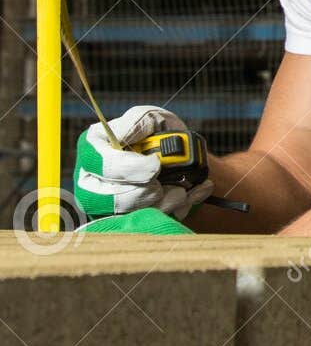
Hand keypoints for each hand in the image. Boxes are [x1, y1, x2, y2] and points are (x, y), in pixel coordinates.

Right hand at [74, 105, 212, 220]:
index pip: (100, 164)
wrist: (182, 162)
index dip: (129, 169)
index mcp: (93, 148)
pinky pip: (146, 226)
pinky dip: (173, 213)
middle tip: (166, 184)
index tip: (156, 166)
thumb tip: (121, 137)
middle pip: (106, 198)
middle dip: (145, 193)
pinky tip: (184, 198)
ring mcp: (103, 205)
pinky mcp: (123, 223)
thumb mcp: (153, 119)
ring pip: (128, 216)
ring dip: (164, 204)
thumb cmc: (160, 136)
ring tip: (181, 189)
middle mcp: (90, 179)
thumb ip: (138, 122)